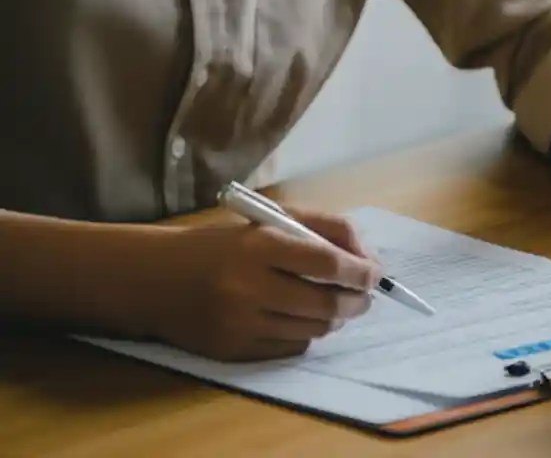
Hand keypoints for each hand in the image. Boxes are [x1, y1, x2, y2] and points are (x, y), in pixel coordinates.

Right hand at [147, 209, 381, 361]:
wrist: (153, 279)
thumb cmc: (220, 245)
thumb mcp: (267, 222)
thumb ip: (321, 229)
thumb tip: (367, 259)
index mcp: (257, 244)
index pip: (326, 262)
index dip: (359, 271)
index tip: (374, 274)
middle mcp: (248, 285)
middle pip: (327, 302)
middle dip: (356, 301)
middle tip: (364, 296)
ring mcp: (240, 322)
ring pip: (314, 328)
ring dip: (334, 318)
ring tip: (335, 305)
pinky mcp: (233, 350)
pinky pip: (291, 347)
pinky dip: (306, 334)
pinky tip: (300, 319)